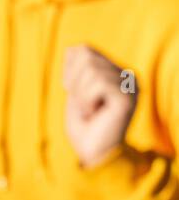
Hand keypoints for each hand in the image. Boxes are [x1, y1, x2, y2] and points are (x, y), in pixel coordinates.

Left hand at [63, 44, 136, 168]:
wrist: (93, 152)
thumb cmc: (84, 123)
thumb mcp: (77, 89)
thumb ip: (81, 67)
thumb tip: (74, 47)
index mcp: (116, 71)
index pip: (82, 49)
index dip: (69, 70)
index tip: (75, 92)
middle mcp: (128, 75)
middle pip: (85, 55)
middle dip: (74, 81)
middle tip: (84, 103)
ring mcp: (130, 86)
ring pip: (90, 69)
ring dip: (80, 94)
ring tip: (90, 110)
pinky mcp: (128, 98)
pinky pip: (97, 83)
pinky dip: (86, 100)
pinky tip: (94, 114)